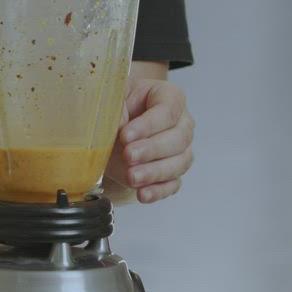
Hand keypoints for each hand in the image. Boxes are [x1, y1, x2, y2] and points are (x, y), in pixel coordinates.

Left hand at [106, 78, 194, 203]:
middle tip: (128, 155)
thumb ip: (115, 107)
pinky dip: (158, 191)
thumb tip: (120, 126)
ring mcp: (180, 149)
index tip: (125, 135)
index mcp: (167, 96)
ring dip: (155, 172)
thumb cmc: (115, 108)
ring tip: (132, 177)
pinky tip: (142, 194)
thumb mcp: (110, 99)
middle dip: (152, 149)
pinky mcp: (172, 173)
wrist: (110, 130)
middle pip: (179, 137)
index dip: (148, 124)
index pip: (168, 109)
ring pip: (180, 162)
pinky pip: (173, 184)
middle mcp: (181, 122)